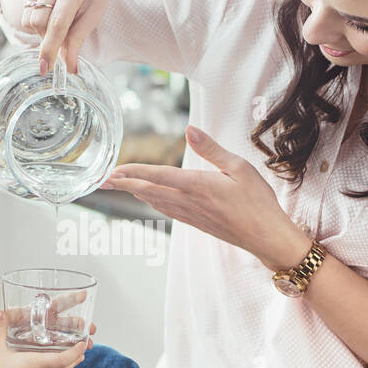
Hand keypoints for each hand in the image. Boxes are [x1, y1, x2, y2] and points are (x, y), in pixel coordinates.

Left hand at [1, 289, 95, 341]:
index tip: (84, 294)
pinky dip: (69, 350)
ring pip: (66, 335)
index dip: (70, 298)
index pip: (57, 302)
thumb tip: (0, 314)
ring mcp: (46, 334)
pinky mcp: (44, 346)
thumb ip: (3, 320)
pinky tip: (78, 355)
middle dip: (80, 324)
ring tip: (89, 344)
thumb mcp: (1, 322)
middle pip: (67, 321)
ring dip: (79, 339)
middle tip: (92, 328)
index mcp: (38, 311)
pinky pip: (59, 347)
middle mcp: (45, 321)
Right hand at [20, 0, 111, 75]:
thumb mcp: (95, 14)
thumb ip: (79, 39)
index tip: (46, 68)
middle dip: (47, 39)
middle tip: (60, 42)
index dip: (50, 48)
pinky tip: (51, 15)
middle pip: (39, 22)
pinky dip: (38, 21)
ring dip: (41, 31)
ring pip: (30, 18)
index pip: (57, 23)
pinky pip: (28, 10)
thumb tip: (70, 68)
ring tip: (59, 26)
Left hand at [100, 126, 311, 269]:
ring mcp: (190, 215)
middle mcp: (189, 202)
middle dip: (123, 185)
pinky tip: (147, 197)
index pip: (158, 175)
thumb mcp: (240, 168)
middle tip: (101, 180)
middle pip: (147, 191)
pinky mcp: (195, 222)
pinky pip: (166, 210)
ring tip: (118, 185)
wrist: (266, 238)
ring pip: (154, 201)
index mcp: (198, 185)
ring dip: (134, 192)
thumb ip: (211, 149)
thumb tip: (189, 130)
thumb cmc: (258, 202)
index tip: (113, 170)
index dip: (133, 171)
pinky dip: (150, 201)